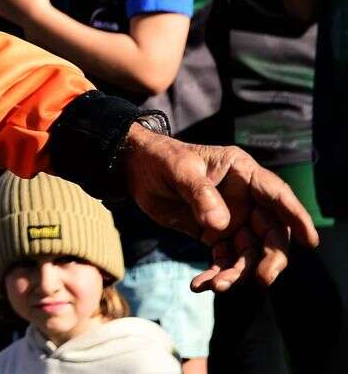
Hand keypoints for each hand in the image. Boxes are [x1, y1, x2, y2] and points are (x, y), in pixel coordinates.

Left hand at [120, 124, 318, 291]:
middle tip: (263, 279)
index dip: (295, 216)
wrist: (136, 169)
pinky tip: (201, 285)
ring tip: (219, 286)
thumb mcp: (179, 169)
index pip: (276, 195)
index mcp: (243, 173)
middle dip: (270, 258)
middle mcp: (245, 200)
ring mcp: (232, 220)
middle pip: (270, 233)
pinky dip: (216, 275)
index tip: (310, 240)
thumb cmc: (162, 158)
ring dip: (239, 273)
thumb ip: (199, 194)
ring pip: (248, 253)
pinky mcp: (214, 236)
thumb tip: (220, 225)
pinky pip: (223, 260)